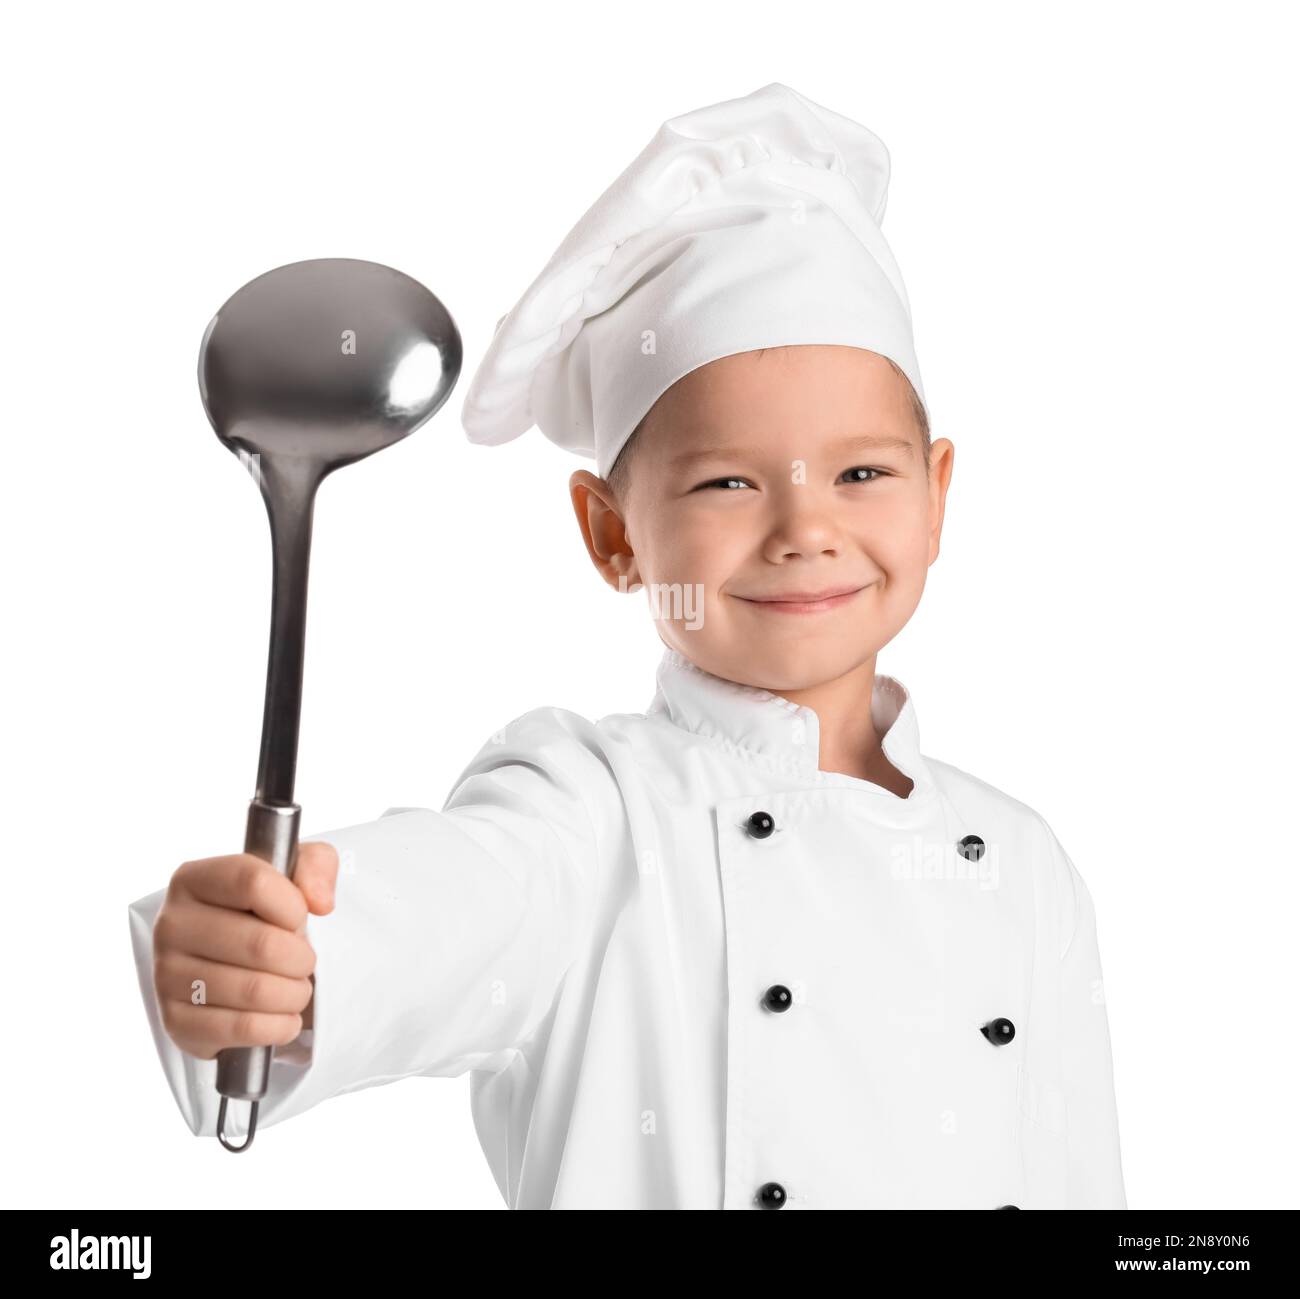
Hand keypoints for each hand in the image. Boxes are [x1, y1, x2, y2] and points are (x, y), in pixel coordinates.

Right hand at [151, 841, 337, 1059]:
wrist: (235, 962)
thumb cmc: (265, 912)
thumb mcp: (296, 871)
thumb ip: (317, 865)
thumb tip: (319, 902)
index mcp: (193, 879)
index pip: (254, 882)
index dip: (292, 906)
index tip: (298, 918)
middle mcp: (171, 925)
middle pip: (262, 944)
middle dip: (301, 959)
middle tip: (303, 962)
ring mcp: (167, 975)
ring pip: (256, 991)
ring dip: (294, 994)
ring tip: (296, 988)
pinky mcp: (176, 1021)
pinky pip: (244, 1028)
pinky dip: (279, 1025)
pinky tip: (284, 1016)